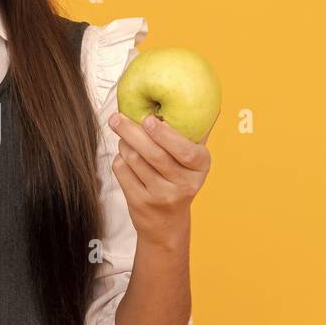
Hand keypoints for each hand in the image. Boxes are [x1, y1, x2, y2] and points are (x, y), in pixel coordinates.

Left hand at [109, 111, 213, 247]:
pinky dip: (120, 159)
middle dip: (132, 132)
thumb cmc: (180, 180)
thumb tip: (208, 101)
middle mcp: (184, 185)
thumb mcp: (193, 161)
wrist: (166, 223)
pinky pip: (123, 172)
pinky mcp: (141, 203)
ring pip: (135, 161)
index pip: (186, 151)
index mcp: (200, 168)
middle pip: (154, 154)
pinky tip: (123, 155)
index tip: (148, 119)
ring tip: (122, 135)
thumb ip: (196, 133)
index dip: (165, 135)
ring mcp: (161, 196)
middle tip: (117, 117)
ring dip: (124, 144)